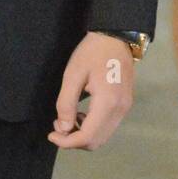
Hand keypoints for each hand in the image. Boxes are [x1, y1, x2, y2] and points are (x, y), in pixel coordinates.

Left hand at [48, 32, 134, 149]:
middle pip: (96, 142)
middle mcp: (120, 110)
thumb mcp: (73, 74)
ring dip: (83, 135)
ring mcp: (125, 108)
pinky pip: (108, 127)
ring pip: (103, 137)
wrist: (116, 37)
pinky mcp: (125, 104)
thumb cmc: (92, 52)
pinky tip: (82, 114)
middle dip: (74, 140)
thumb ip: (66, 103)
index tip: (51, 134)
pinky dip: (93, 128)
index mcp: (107, 102)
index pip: (87, 137)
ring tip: (68, 118)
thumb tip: (63, 129)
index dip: (67, 142)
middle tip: (58, 125)